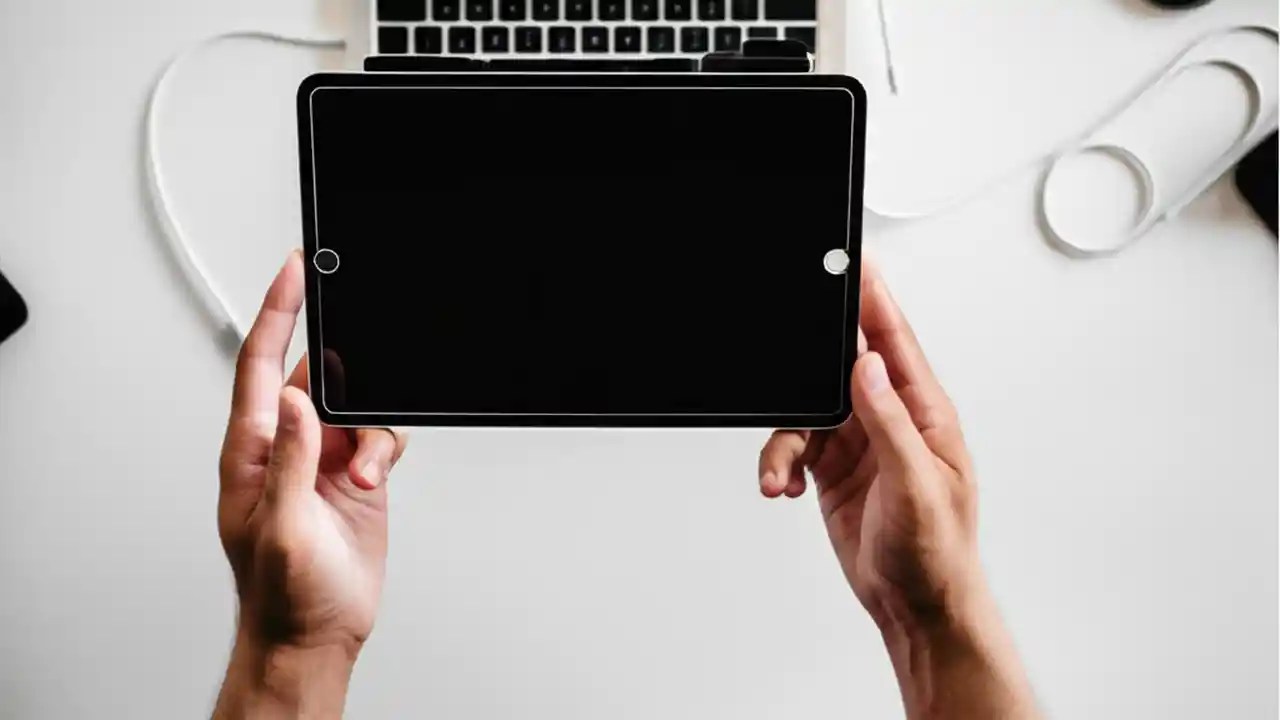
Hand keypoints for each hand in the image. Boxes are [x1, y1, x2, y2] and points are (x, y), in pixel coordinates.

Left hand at [214, 251, 406, 718]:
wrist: (317, 634)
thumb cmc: (283, 595)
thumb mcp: (283, 526)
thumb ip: (288, 459)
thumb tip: (293, 399)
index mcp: (252, 451)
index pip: (261, 366)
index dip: (276, 312)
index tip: (295, 269)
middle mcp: (287, 448)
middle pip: (318, 376)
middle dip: (347, 372)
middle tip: (360, 383)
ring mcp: (322, 461)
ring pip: (358, 406)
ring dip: (372, 430)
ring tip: (366, 471)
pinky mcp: (356, 477)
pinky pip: (380, 435)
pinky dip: (386, 448)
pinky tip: (376, 477)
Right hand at [758, 257, 1036, 718]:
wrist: (915, 605)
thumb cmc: (937, 553)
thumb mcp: (918, 486)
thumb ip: (891, 423)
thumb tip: (867, 366)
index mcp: (923, 414)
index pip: (892, 341)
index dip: (872, 299)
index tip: (852, 262)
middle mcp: (889, 421)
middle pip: (839, 366)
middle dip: (808, 366)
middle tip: (786, 358)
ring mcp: (859, 444)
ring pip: (806, 412)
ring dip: (784, 441)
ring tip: (781, 475)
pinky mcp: (833, 470)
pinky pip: (793, 447)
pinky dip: (779, 464)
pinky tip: (782, 486)